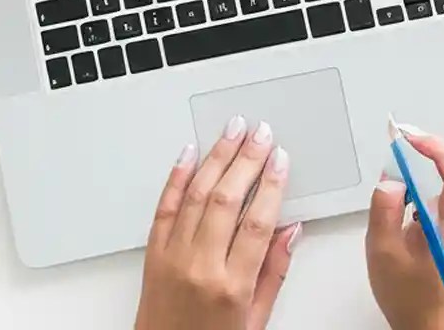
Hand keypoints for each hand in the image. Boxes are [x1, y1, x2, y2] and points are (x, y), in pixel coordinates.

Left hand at [136, 117, 300, 329]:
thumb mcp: (256, 320)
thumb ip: (274, 272)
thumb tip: (290, 231)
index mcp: (232, 286)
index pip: (257, 222)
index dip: (272, 184)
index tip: (281, 160)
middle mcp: (199, 267)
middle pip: (226, 199)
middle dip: (247, 159)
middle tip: (260, 133)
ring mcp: (172, 258)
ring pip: (196, 195)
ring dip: (216, 157)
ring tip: (232, 132)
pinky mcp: (153, 255)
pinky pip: (164, 207)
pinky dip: (176, 177)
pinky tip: (189, 155)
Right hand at [366, 128, 443, 329]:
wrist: (431, 325)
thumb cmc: (410, 297)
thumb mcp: (383, 253)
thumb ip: (385, 211)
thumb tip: (392, 179)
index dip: (436, 149)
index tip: (410, 137)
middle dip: (433, 153)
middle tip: (404, 140)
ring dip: (437, 168)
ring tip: (408, 162)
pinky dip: (442, 183)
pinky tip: (421, 189)